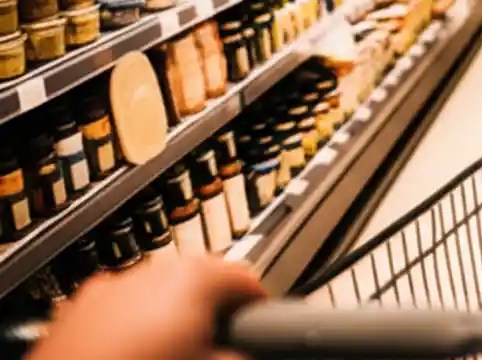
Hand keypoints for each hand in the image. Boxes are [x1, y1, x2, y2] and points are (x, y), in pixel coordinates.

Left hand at [30, 256, 265, 359]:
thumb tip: (246, 354)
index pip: (248, 279)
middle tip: (217, 344)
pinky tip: (134, 356)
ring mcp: (113, 287)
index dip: (259, 306)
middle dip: (214, 309)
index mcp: (194, 279)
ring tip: (173, 353)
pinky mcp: (80, 308)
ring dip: (174, 315)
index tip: (259, 326)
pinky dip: (135, 323)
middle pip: (203, 279)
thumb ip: (239, 354)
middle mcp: (153, 271)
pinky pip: (124, 306)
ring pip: (160, 291)